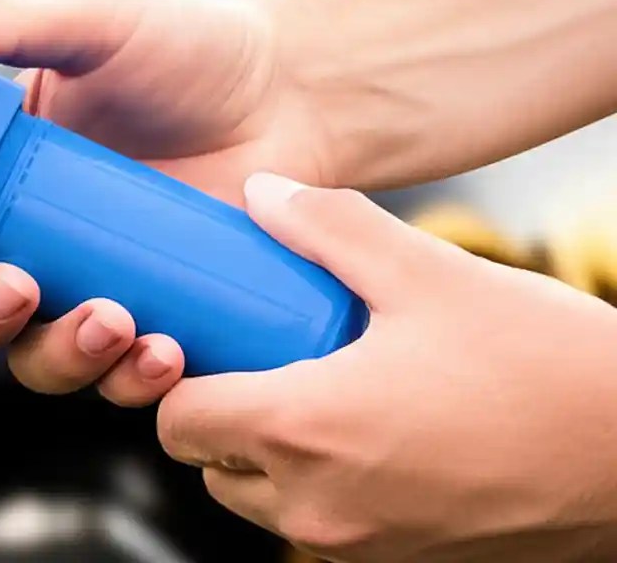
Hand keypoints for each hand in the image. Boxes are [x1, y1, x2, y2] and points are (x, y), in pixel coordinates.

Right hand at [0, 0, 335, 403]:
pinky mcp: (157, 317)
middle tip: (15, 285)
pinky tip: (165, 345)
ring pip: (39, 359)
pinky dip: (132, 377)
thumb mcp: (95, 22)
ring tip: (112, 318)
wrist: (298, 89)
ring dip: (61, 355)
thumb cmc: (194, 50)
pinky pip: (122, 376)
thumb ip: (5, 26)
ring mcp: (94, 284)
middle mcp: (33, 239)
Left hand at [157, 171, 616, 562]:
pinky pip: (323, 525)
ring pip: (262, 503)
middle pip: (211, 467)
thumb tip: (259, 195)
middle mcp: (316, 505)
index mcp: (303, 431)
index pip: (178, 422)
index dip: (185, 379)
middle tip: (268, 359)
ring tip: (325, 390)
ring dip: (271, 455)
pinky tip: (376, 429)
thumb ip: (330, 227)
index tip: (217, 345)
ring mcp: (359, 546)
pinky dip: (323, 484)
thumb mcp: (431, 274)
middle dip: (224, 416)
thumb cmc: (545, 368)